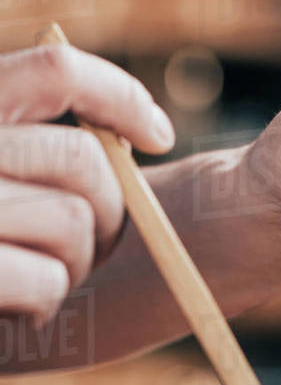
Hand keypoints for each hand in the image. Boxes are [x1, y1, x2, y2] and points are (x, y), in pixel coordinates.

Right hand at [0, 44, 173, 325]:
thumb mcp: (1, 174)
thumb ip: (31, 150)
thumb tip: (135, 138)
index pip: (54, 72)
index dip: (122, 98)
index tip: (160, 137)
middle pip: (83, 159)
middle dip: (108, 211)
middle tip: (90, 247)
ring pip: (74, 222)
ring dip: (71, 265)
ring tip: (31, 279)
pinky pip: (47, 281)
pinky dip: (42, 305)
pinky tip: (10, 313)